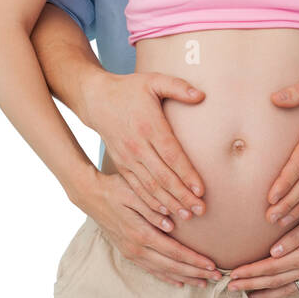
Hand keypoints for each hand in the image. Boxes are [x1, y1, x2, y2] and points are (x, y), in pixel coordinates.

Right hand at [74, 169, 221, 288]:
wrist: (91, 196)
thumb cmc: (115, 188)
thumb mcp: (133, 192)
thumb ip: (152, 208)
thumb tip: (170, 224)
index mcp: (140, 233)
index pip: (174, 252)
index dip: (194, 260)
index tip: (212, 264)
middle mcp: (136, 248)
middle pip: (171, 266)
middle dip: (195, 273)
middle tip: (217, 276)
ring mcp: (131, 252)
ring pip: (162, 271)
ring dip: (184, 277)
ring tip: (204, 282)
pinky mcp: (128, 252)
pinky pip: (151, 270)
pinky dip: (166, 277)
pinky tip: (179, 282)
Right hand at [83, 70, 207, 221]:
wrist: (96, 99)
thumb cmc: (130, 89)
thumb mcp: (154, 80)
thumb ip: (178, 86)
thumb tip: (201, 95)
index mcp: (149, 126)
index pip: (171, 155)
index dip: (187, 174)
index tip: (201, 189)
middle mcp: (137, 146)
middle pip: (162, 176)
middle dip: (182, 196)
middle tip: (201, 210)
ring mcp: (127, 158)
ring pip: (149, 186)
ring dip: (169, 203)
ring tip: (186, 216)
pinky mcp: (121, 165)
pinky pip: (137, 188)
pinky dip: (150, 202)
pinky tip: (164, 213)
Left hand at [227, 194, 298, 297]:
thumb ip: (294, 236)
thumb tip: (274, 252)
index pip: (272, 266)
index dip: (252, 271)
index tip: (234, 273)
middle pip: (276, 280)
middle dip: (251, 284)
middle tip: (230, 287)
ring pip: (286, 287)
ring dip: (265, 293)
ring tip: (247, 296)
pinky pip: (298, 286)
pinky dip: (282, 292)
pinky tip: (272, 292)